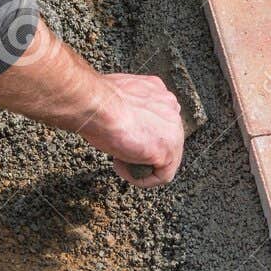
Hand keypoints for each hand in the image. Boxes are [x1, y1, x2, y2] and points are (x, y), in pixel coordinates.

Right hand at [79, 73, 184, 187]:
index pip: (161, 119)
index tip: (126, 136)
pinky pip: (161, 175)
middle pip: (167, 139)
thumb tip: (122, 119)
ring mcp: (173, 130)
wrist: (97, 104)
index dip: (144, 132)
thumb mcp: (117, 97)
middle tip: (123, 151)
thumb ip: (129, 106)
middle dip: (147, 149)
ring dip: (144, 164)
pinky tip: (121, 167)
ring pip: (168, 159)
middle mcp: (171, 109)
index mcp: (160, 92)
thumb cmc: (97, 100)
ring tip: (120, 160)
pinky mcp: (166, 151)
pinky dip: (142, 178)